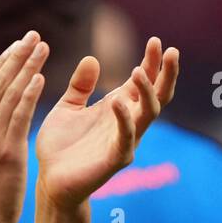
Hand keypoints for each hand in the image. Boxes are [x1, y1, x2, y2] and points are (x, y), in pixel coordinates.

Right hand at [0, 31, 49, 222]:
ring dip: (26, 67)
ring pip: (9, 92)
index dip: (2, 62)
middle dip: (16, 55)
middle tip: (33, 36)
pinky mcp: (6, 148)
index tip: (18, 45)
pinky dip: (28, 93)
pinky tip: (39, 77)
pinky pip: (19, 114)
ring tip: (41, 48)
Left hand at [35, 37, 178, 209]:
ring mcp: (125, 141)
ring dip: (147, 91)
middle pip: (158, 95)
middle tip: (171, 50)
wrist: (50, 181)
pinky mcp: (115, 159)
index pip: (143, 82)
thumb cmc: (60, 147)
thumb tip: (92, 58)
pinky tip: (117, 101)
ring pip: (149, 114)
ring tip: (138, 70)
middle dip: (166, 73)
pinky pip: (126, 137)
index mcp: (118, 108)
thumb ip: (80, 86)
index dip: (152, 62)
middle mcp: (127, 122)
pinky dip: (124, 119)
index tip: (155, 41)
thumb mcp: (67, 108)